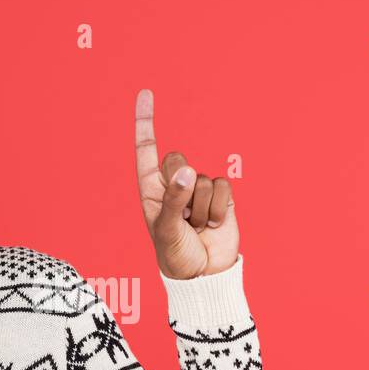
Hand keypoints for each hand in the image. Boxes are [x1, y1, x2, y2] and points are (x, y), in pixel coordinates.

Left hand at [133, 88, 240, 279]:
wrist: (205, 277)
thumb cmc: (176, 256)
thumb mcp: (167, 230)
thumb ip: (174, 200)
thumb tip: (188, 171)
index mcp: (151, 189)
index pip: (147, 150)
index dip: (146, 122)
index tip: (145, 93)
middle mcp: (175, 185)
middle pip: (177, 160)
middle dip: (181, 188)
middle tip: (182, 217)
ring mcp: (199, 190)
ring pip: (202, 179)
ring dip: (201, 209)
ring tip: (197, 229)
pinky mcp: (222, 197)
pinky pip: (222, 186)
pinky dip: (218, 209)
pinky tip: (213, 227)